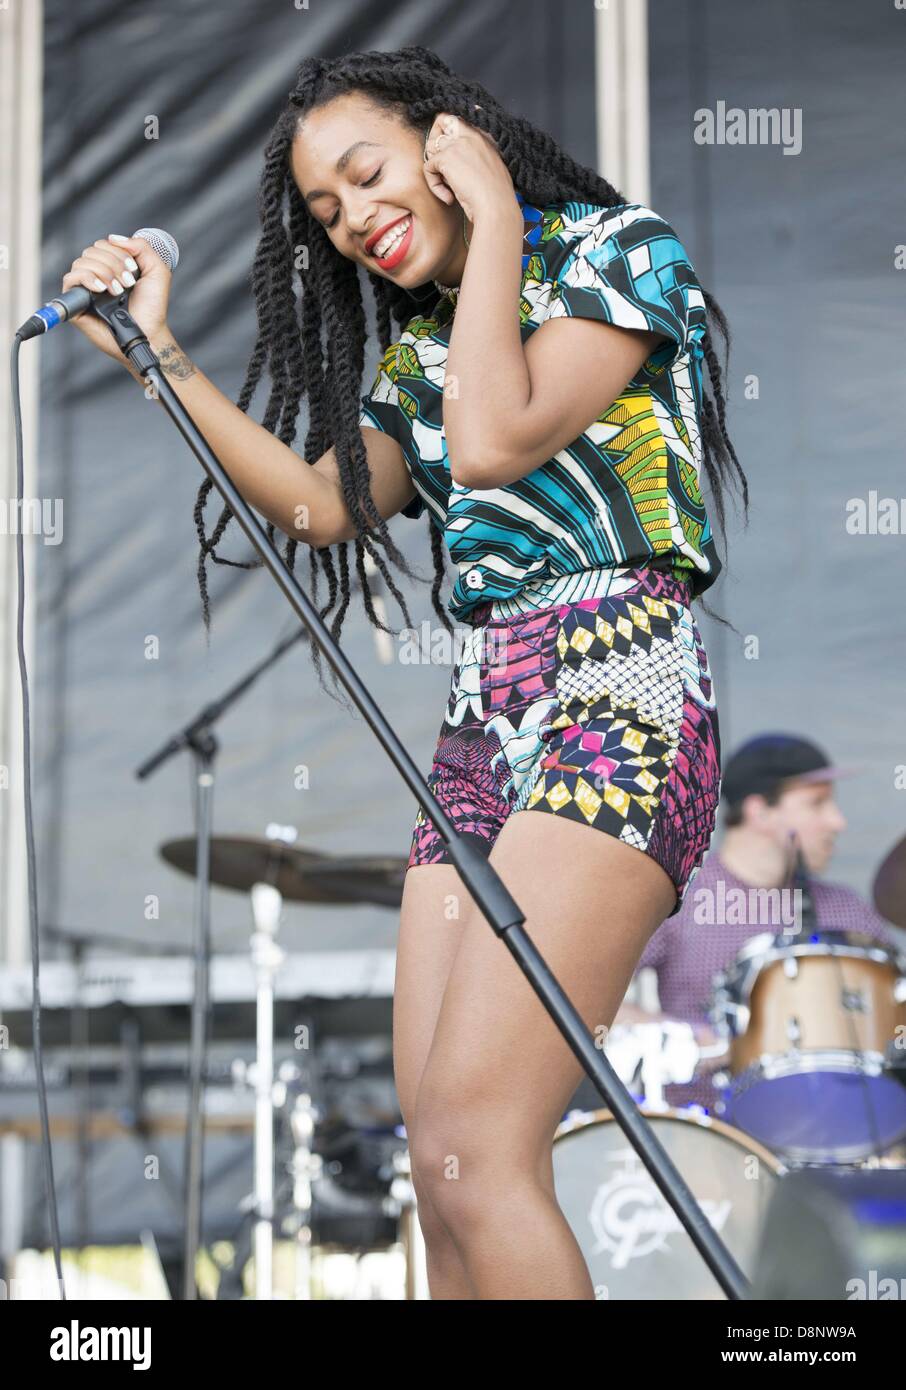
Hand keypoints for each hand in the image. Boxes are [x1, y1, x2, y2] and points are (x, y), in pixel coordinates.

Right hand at [60, 232, 172, 365]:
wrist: (149, 332)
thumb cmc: (152, 307)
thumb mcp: (156, 270)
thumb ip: (141, 247)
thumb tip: (113, 238)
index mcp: (112, 266)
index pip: (104, 244)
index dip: (118, 252)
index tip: (134, 270)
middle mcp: (96, 275)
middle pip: (92, 250)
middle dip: (113, 264)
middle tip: (128, 283)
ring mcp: (85, 288)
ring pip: (81, 262)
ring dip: (103, 272)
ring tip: (118, 291)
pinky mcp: (77, 303)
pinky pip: (70, 279)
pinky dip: (86, 278)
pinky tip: (101, 289)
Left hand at [422, 109, 516, 227]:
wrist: (496, 205)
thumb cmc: (497, 195)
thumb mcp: (493, 167)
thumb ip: (480, 157)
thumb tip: (462, 161)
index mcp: (482, 136)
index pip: (458, 119)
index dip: (447, 129)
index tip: (446, 148)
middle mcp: (469, 135)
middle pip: (440, 121)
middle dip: (435, 142)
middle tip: (441, 166)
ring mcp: (457, 145)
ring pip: (431, 145)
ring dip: (434, 166)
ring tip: (447, 184)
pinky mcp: (446, 158)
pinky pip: (428, 167)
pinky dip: (434, 184)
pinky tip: (447, 197)